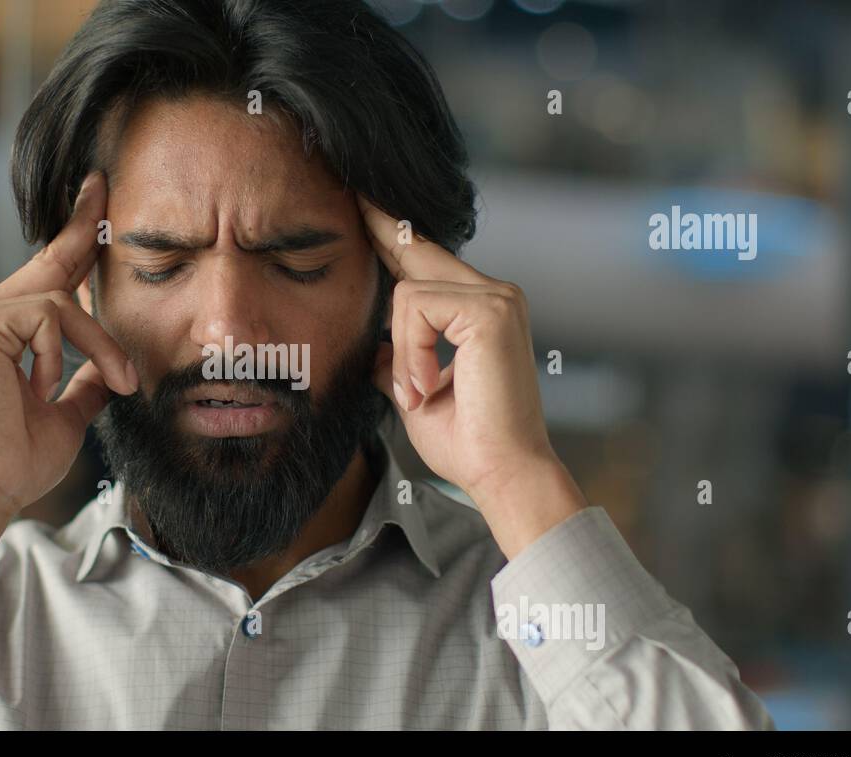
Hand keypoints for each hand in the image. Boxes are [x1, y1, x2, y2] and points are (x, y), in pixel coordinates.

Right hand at [0, 171, 136, 593]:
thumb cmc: (17, 461)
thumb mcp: (66, 413)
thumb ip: (85, 383)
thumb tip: (111, 369)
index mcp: (2, 334)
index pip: (46, 281)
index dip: (74, 245)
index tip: (95, 206)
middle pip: (47, 264)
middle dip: (81, 227)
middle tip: (101, 186)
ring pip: (63, 301)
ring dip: (103, 344)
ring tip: (123, 382)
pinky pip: (53, 316)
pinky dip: (74, 351)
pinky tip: (50, 388)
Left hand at [357, 193, 585, 559]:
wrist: (501, 472)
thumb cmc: (466, 442)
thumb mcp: (415, 392)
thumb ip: (395, 360)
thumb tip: (369, 345)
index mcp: (480, 312)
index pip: (426, 263)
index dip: (390, 236)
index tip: (361, 207)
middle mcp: (494, 296)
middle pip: (417, 250)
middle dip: (379, 227)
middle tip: (350, 190)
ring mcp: (497, 298)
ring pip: (408, 293)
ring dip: (401, 353)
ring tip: (418, 393)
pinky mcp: (490, 311)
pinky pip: (416, 309)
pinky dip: (410, 353)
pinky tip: (426, 387)